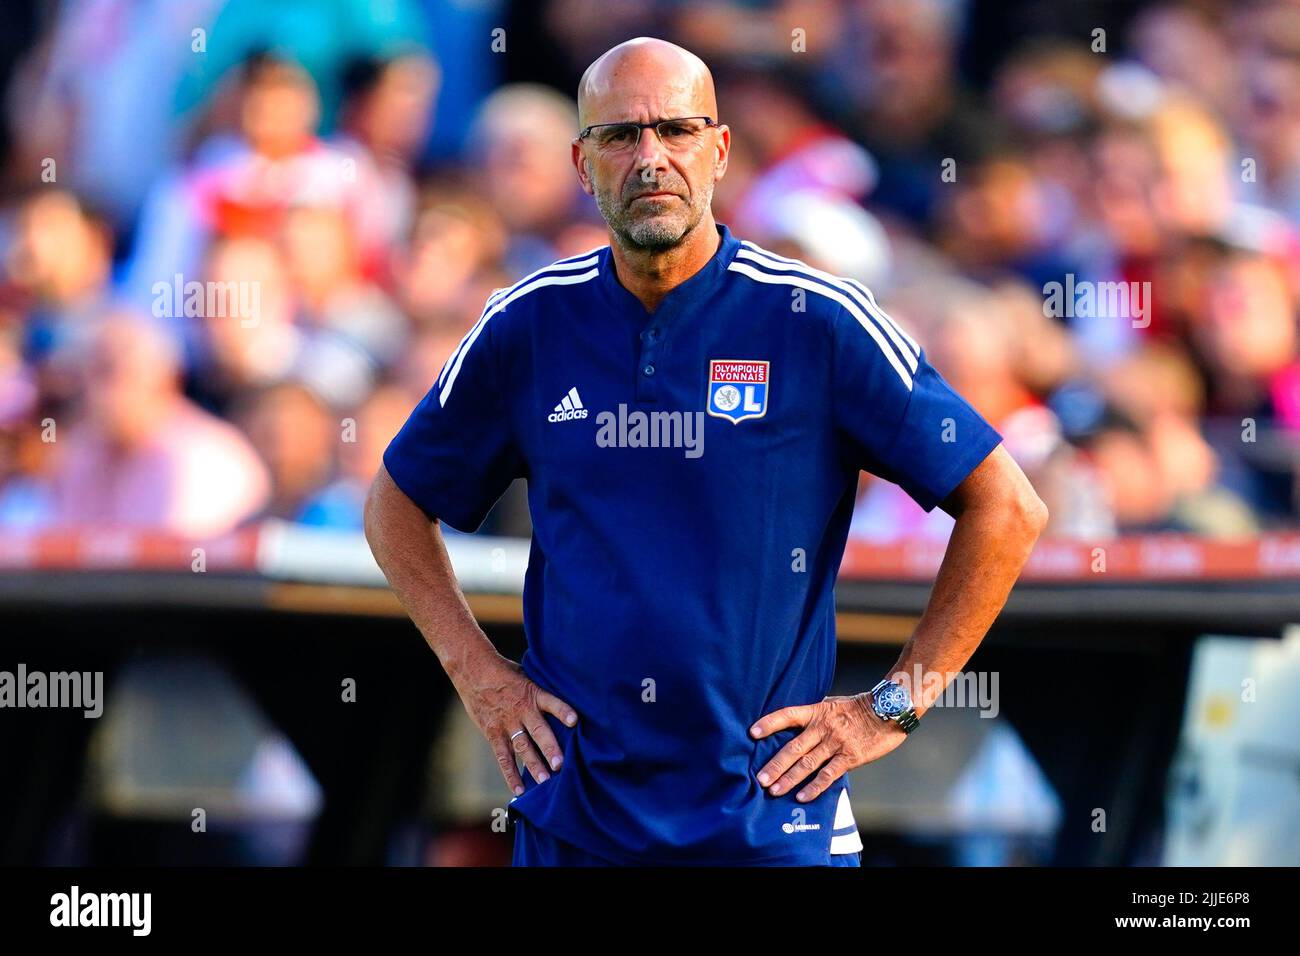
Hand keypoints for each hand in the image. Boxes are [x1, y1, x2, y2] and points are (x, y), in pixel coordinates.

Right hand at [452, 653, 577, 795]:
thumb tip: (567, 699)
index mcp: (532, 693)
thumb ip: (542, 691)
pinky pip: (503, 757)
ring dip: (534, 765)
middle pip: (538, 731)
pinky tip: (518, 790)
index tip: (575, 721)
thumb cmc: (505, 673)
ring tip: (545, 781)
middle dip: (550, 747)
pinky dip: (510, 774)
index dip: (562, 710)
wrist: (473, 670)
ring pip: (522, 747)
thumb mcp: (527, 674)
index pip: (551, 702)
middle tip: (560, 764)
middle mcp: (521, 710)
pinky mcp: (493, 733)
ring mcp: (506, 723)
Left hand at [750, 694, 906, 801]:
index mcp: (817, 711)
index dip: (770, 723)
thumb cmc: (860, 707)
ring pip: (807, 763)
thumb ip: (815, 713)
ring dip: (789, 778)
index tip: (752, 733)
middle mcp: (823, 727)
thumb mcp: (833, 703)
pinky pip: (829, 775)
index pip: (788, 715)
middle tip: (760, 778)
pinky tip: (801, 796)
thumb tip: (795, 720)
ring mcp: (836, 743)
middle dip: (775, 764)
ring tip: (773, 790)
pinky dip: (814, 787)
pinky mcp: (850, 757)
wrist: (889, 711)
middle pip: (793, 747)